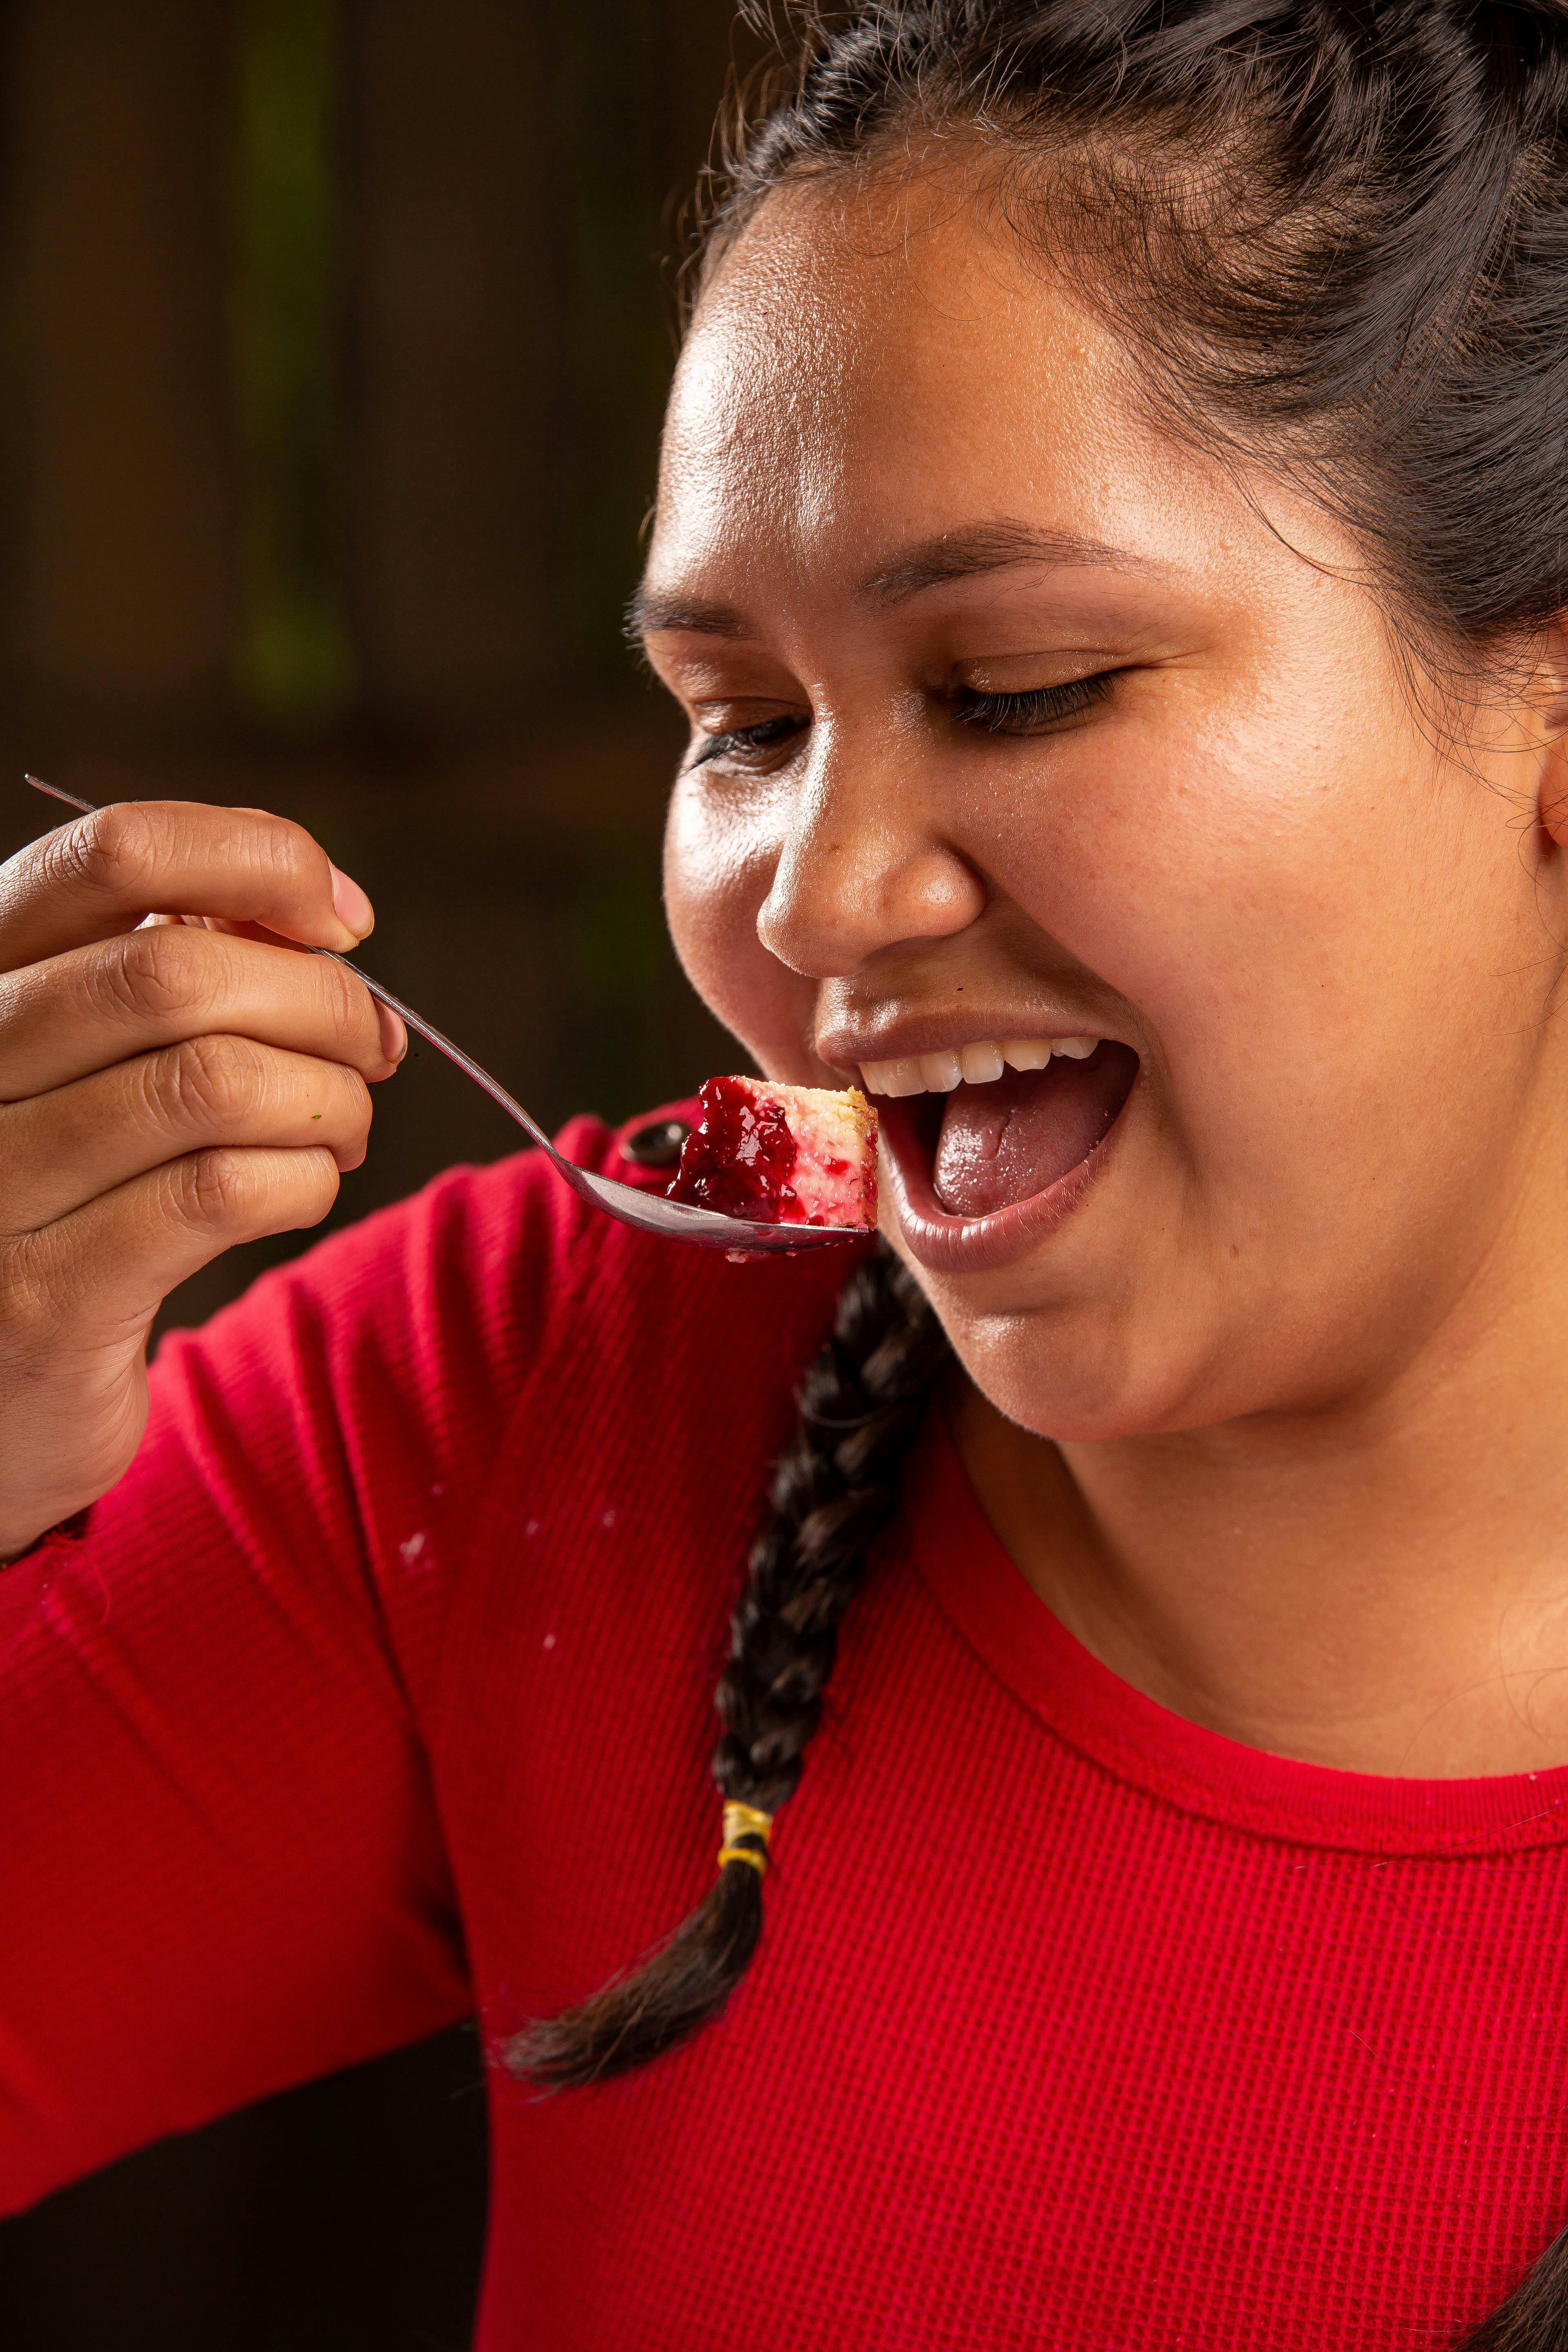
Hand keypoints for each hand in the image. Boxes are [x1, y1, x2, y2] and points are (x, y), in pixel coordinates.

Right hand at [0, 799, 405, 1556]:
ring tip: (341, 1127)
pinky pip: (224, 1194)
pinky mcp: (47, 1296)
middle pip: (181, 968)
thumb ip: (188, 964)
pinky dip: (304, 1180)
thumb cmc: (77, 1188)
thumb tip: (322, 913)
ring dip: (328, 1099)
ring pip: (216, 1080)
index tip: (343, 920)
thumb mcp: (104, 1053)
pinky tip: (303, 1186)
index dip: (259, 861)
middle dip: (323, 1001)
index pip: (114, 851)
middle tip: (372, 1049)